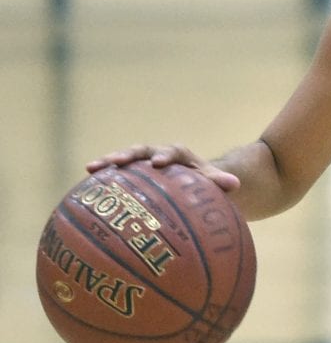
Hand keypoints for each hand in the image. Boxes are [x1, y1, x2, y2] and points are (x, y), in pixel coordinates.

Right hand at [86, 143, 239, 192]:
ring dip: (107, 162)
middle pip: (141, 151)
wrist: (193, 187)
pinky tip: (84, 191)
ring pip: (123, 161)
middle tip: (115, 161)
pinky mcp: (132, 177)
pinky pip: (115, 177)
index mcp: (179, 155)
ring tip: (90, 168)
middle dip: (128, 155)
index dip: (165, 156)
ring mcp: (142, 166)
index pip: (172, 152)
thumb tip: (235, 185)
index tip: (159, 164)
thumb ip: (219, 182)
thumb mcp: (213, 184)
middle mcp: (158, 156)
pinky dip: (102, 180)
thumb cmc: (204, 186)